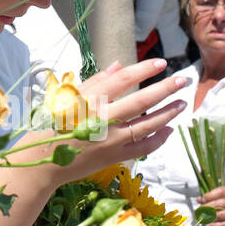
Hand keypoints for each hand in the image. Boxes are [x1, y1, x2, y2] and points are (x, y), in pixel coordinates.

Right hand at [39, 58, 188, 183]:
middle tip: (183, 79)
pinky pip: (143, 147)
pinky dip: (158, 138)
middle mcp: (101, 118)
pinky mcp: (114, 156)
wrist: (42, 162)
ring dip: (167, 113)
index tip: (160, 63)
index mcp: (87, 100)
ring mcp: (110, 139)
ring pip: (147, 124)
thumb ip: (94, 83)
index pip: (121, 80)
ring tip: (181, 103)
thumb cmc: (50, 126)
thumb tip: (117, 66)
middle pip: (140, 100)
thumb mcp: (66, 99)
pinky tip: (169, 129)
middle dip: (164, 89)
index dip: (142, 70)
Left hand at [198, 186, 224, 225]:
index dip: (208, 196)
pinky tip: (207, 225)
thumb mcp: (224, 197)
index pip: (219, 192)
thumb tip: (199, 200)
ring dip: (209, 217)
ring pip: (220, 215)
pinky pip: (223, 225)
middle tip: (200, 210)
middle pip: (219, 204)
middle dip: (207, 207)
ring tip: (202, 218)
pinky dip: (213, 225)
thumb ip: (211, 197)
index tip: (201, 199)